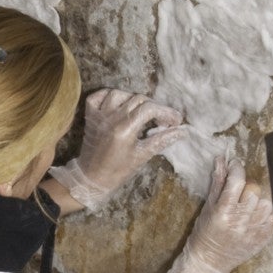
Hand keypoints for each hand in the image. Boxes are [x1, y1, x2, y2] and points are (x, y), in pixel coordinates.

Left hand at [46, 88, 186, 206]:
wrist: (91, 179)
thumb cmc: (118, 171)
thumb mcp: (143, 156)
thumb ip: (162, 140)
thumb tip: (182, 131)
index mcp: (125, 129)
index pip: (150, 109)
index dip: (166, 112)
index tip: (176, 120)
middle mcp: (111, 118)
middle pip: (138, 99)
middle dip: (154, 107)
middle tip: (162, 120)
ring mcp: (99, 116)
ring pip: (120, 94)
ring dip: (134, 99)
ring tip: (141, 111)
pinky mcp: (90, 116)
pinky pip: (98, 95)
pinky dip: (110, 95)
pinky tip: (120, 103)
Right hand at [166, 158, 272, 272]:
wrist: (209, 263)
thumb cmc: (204, 234)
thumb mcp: (207, 208)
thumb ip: (217, 183)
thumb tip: (221, 160)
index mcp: (224, 211)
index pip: (237, 180)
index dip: (237, 168)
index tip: (236, 165)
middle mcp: (241, 221)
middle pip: (254, 189)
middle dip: (247, 187)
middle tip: (240, 192)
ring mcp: (254, 231)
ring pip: (267, 202)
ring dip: (258, 201)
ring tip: (248, 207)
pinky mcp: (263, 238)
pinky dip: (266, 214)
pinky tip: (255, 216)